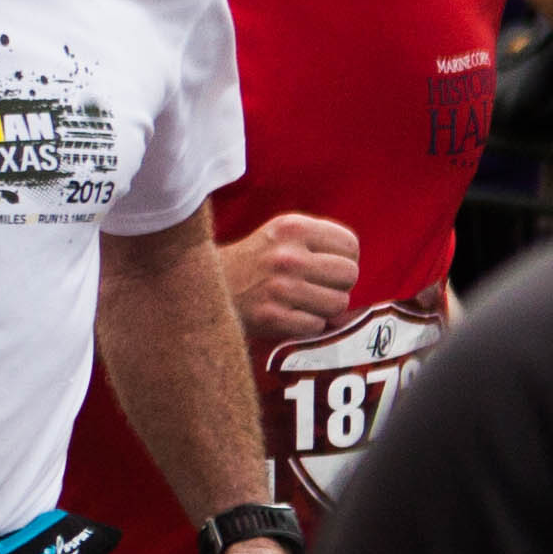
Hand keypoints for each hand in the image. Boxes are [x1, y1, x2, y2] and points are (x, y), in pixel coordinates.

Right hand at [224, 207, 361, 344]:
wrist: (199, 288)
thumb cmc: (250, 263)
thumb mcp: (279, 234)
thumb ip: (317, 241)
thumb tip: (353, 267)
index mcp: (292, 227)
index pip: (350, 245)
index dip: (345, 259)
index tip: (326, 268)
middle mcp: (287, 255)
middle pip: (349, 275)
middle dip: (338, 285)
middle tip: (316, 288)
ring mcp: (279, 288)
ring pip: (337, 303)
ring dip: (324, 308)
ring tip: (302, 303)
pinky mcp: (271, 317)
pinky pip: (315, 325)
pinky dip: (306, 326)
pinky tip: (289, 317)